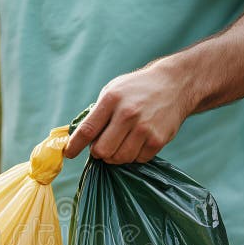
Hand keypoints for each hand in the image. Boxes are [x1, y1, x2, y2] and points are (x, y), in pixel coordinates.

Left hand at [65, 61, 193, 163]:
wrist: (175, 84)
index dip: (75, 146)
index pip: (87, 130)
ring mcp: (144, 128)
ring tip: (121, 142)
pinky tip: (137, 142)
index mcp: (111, 99)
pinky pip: (137, 160)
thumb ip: (97, 114)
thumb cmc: (137, 90)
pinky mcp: (158, 140)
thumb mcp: (113, 91)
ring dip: (116, 155)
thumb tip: (78, 139)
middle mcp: (128, 114)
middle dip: (99, 152)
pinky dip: (134, 155)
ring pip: (119, 158)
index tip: (68, 154)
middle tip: (103, 146)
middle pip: (102, 151)